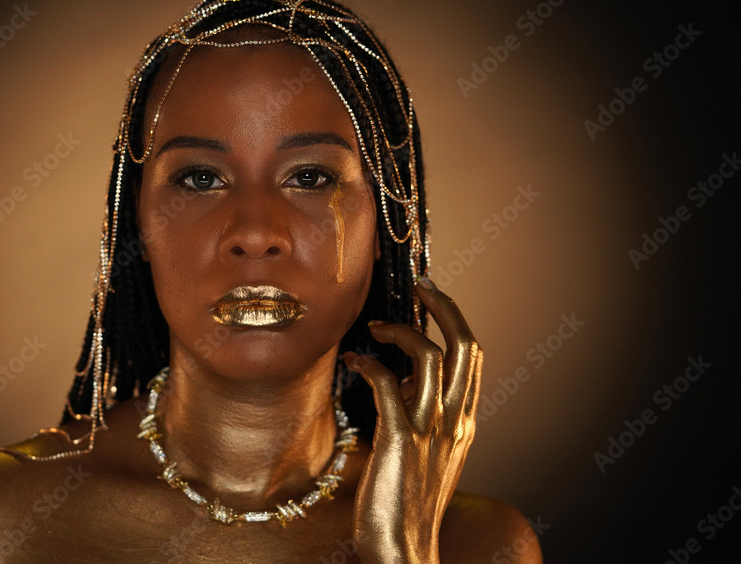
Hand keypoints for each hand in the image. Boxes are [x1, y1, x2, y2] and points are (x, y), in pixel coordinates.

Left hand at [344, 276, 482, 563]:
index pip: (472, 356)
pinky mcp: (398, 440)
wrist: (404, 551)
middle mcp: (454, 421)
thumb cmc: (407, 503)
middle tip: (417, 288)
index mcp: (464, 423)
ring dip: (399, 331)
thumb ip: (422, 416)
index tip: (430, 298)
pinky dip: (369, 363)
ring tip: (373, 328)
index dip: (453, 319)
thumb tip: (400, 379)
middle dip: (442, 307)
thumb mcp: (427, 454)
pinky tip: (354, 361)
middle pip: (463, 346)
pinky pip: (387, 384)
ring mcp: (429, 430)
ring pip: (428, 357)